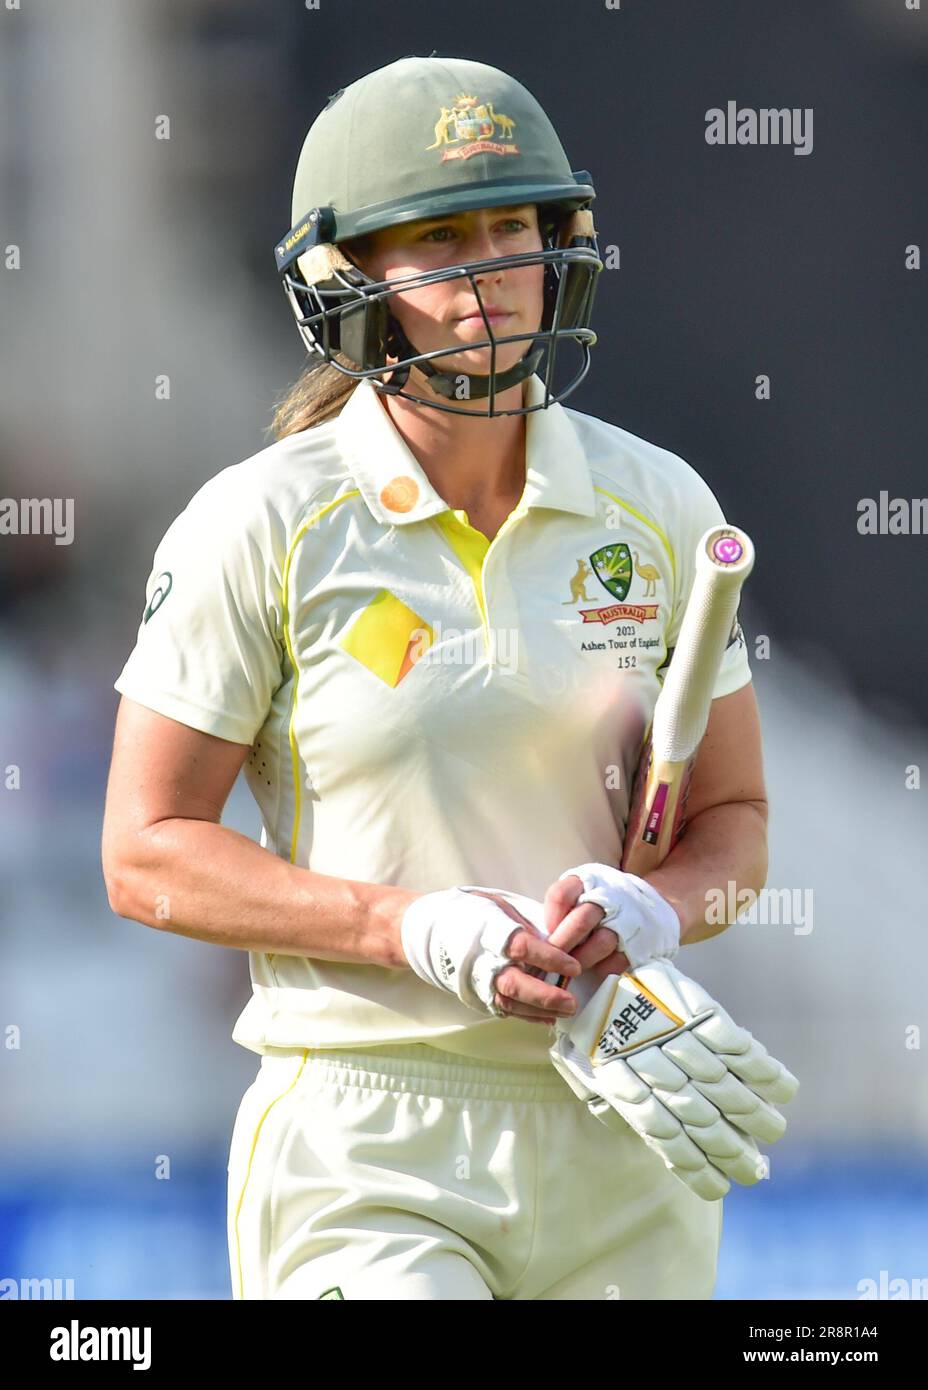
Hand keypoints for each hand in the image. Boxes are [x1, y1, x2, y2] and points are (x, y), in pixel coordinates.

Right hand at [399, 886, 581, 1022]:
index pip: (522, 947)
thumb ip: (527, 923)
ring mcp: (476, 982)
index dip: (549, 957)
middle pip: (513, 983)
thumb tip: (558, 939)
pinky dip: (528, 1016)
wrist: (430, 932)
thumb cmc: (472, 913)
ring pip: (509, 1003)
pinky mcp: (475, 996)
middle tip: (571, 1001)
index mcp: (488, 931)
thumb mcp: (499, 906)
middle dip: (545, 995)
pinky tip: (550, 1017)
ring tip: (568, 1010)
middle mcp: (481, 961)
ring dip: (540, 1010)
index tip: (573, 965)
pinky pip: (504, 1011)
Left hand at [548, 863, 681, 971]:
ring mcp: (628, 920)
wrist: (653, 905)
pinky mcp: (640, 943)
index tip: (546, 932)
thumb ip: (562, 906)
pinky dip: (601, 968)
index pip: (562, 894)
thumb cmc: (604, 900)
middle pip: (581, 920)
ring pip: (600, 943)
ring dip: (580, 959)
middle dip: (561, 944)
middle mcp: (610, 897)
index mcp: (589, 880)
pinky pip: (617, 961)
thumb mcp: (583, 889)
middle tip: (549, 959)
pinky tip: (592, 969)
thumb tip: (536, 938)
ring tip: (569, 968)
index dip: (550, 917)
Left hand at [548, 959, 798, 1200]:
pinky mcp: (692, 1007)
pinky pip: (733, 1042)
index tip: (720, 1187)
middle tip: (753, 1169)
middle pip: (698, 1116)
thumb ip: (616, 1108)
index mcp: (620, 1084)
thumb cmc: (592, 1027)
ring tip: (774, 1131)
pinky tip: (781, 1088)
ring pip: (721, 1083)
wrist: (596, 967)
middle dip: (729, 1148)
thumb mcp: (587, 1071)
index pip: (665, 1135)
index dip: (695, 1165)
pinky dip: (760, 1067)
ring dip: (753, 1112)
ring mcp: (675, 1034)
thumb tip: (652, 1143)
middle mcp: (650, 1063)